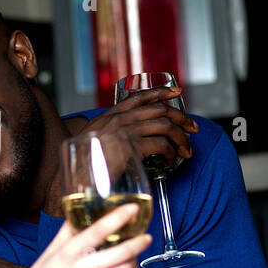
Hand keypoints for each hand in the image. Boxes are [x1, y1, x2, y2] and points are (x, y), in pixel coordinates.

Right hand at [10, 205, 151, 267]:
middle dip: (138, 242)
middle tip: (145, 236)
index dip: (119, 217)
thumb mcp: (50, 252)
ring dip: (135, 259)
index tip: (132, 208)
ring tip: (135, 253)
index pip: (99, 230)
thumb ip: (66, 233)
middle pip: (121, 252)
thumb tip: (77, 214)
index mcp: (69, 252)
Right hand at [83, 86, 197, 167]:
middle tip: (193, 128)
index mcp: (110, 116)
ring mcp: (124, 130)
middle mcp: (118, 119)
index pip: (139, 97)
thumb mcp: (93, 142)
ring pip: (165, 125)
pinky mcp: (130, 146)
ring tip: (186, 150)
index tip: (176, 92)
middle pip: (159, 109)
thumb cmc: (84, 165)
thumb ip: (110, 136)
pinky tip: (171, 160)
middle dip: (181, 117)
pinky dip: (171, 152)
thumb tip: (129, 143)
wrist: (74, 175)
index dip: (161, 92)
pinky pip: (161, 144)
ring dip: (181, 138)